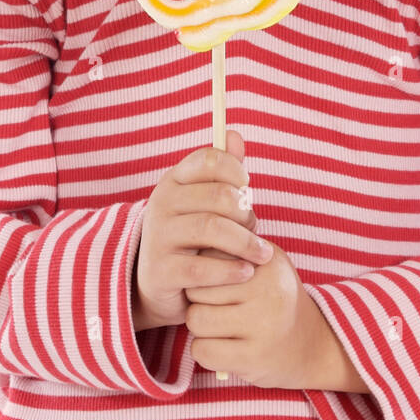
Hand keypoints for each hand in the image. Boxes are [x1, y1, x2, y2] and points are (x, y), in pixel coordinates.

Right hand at [132, 130, 273, 330]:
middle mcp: (161, 203)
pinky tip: (247, 273)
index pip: (209, 159)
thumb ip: (223, 171)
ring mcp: (157, 236)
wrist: (161, 284)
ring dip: (245, 242)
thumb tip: (234, 135)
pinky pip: (202, 268)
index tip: (247, 188)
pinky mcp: (160, 271)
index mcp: (174, 181)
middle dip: (246, 213)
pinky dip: (230, 270)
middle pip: (218, 196)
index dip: (236, 171)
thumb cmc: (194, 236)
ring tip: (262, 254)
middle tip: (256, 229)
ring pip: (211, 228)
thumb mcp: (206, 202)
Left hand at [184, 241, 337, 387]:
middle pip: (197, 289)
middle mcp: (268, 290)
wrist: (314, 345)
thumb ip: (232, 249)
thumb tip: (189, 244)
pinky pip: (202, 351)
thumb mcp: (264, 264)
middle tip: (218, 308)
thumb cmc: (275, 299)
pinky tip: (223, 348)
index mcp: (268, 261)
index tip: (219, 283)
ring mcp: (263, 326)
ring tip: (221, 327)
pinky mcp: (254, 358)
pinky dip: (205, 351)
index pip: (208, 257)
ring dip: (201, 328)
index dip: (205, 273)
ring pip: (196, 320)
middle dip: (199, 300)